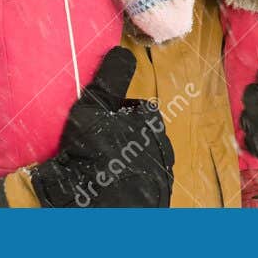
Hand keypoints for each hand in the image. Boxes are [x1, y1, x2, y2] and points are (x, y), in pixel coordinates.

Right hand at [27, 47, 174, 207]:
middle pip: (144, 138)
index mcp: (152, 122)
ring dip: (129, 165)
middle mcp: (163, 149)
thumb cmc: (93, 150)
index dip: (118, 116)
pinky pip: (144, 189)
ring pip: (145, 163)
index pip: (139, 111)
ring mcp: (161, 178)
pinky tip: (111, 191)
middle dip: (127, 141)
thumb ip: (110, 77)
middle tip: (100, 149)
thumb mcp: (94, 105)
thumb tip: (122, 52)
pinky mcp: (155, 203)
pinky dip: (130, 187)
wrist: (94, 206)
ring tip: (102, 172)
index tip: (101, 126)